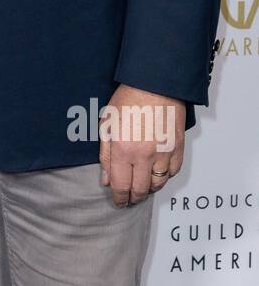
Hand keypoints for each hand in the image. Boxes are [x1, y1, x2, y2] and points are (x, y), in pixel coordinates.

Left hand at [99, 84, 185, 205]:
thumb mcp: (107, 125)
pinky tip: (157, 173)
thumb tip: (107, 179)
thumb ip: (106, 156)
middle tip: (129, 198)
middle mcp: (144, 155)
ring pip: (159, 183)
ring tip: (143, 186)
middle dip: (134, 197)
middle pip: (141, 190)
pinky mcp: (178, 147)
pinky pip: (173, 171)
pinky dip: (165, 176)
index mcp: (123, 150)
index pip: (121, 186)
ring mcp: (164, 152)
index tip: (119, 201)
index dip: (119, 198)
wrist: (155, 84)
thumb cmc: (128, 99)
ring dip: (150, 189)